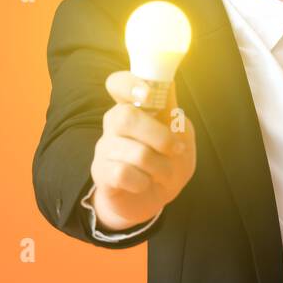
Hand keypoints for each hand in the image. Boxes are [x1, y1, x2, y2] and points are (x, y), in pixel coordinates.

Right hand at [88, 71, 196, 230]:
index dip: (129, 83)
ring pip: (135, 152)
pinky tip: (144, 183)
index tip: (148, 93)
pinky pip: (124, 174)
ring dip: (161, 167)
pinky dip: (143, 182)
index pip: (118, 83)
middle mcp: (115, 122)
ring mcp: (105, 147)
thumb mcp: (182, 137)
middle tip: (175, 150)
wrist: (153, 199)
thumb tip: (165, 91)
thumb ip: (174, 115)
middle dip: (160, 137)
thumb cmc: (168, 162)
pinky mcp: (100, 172)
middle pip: (125, 117)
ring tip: (163, 173)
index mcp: (135, 106)